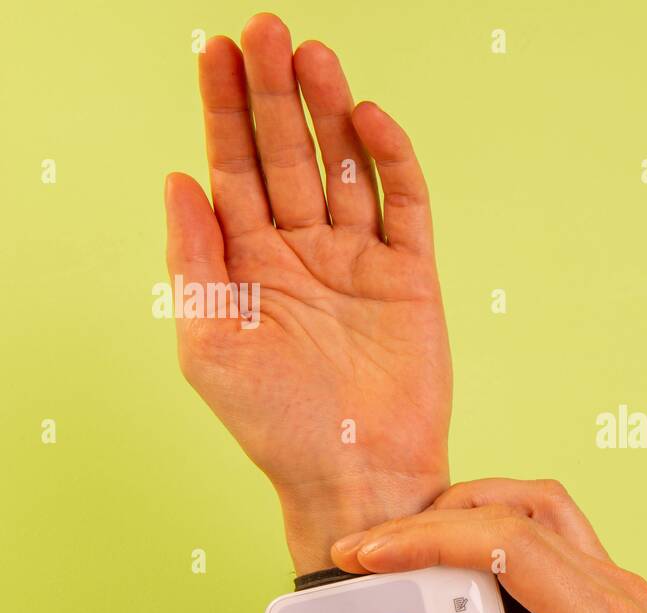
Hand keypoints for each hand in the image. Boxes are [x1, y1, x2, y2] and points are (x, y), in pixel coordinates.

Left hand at [164, 14, 449, 570]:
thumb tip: (177, 179)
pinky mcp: (412, 276)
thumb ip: (194, 259)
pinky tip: (369, 122)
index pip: (233, 168)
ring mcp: (360, 261)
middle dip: (275, 93)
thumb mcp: (209, 344)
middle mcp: (305, 252)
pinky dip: (390, 162)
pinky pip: (403, 205)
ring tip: (314, 57)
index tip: (216, 52)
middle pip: (287, 153)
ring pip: (343, 168)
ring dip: (329, 112)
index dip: (224, 111)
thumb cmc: (276, 425)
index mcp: (250, 265)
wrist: (356, 477)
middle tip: (266, 30)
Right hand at [328, 479, 646, 612]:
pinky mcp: (608, 601)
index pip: (509, 544)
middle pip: (522, 510)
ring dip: (476, 514)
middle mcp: (616, 589)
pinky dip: (498, 540)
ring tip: (414, 546)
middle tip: (376, 550)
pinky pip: (551, 541)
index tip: (373, 553)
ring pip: (542, 511)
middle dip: (440, 519)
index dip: (432, 539)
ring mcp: (616, 589)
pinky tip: (463, 575)